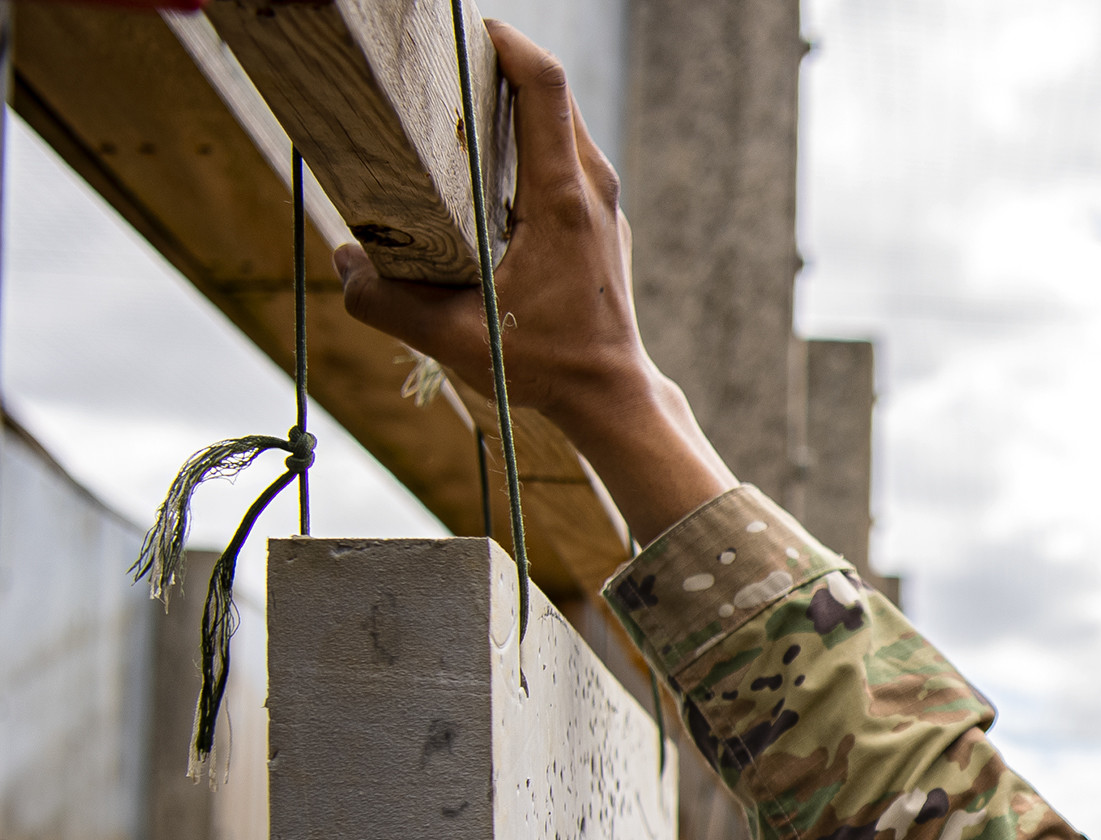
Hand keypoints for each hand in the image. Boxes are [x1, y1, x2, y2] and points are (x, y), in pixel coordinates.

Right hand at [333, 22, 731, 541]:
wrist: (611, 397)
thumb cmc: (545, 366)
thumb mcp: (452, 338)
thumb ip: (384, 300)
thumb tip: (342, 258)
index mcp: (562, 200)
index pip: (544, 86)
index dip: (505, 41)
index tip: (464, 28)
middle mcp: (591, 190)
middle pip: (550, 93)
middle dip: (497, 62)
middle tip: (438, 60)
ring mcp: (601, 204)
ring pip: (559, 123)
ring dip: (511, 100)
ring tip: (453, 99)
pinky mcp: (598, 220)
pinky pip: (563, 155)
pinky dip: (525, 137)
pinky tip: (481, 156)